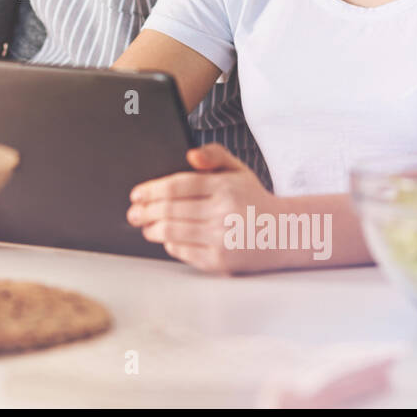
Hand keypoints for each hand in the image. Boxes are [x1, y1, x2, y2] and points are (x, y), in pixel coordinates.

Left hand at [126, 143, 282, 273]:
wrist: (283, 233)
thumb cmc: (252, 199)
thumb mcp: (238, 170)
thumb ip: (214, 155)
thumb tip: (190, 155)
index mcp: (225, 186)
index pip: (178, 185)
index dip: (151, 190)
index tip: (136, 194)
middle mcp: (223, 212)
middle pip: (170, 209)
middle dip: (144, 211)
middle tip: (133, 213)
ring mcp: (221, 238)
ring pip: (172, 231)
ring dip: (151, 229)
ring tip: (145, 226)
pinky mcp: (220, 261)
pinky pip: (182, 251)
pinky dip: (169, 244)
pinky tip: (167, 238)